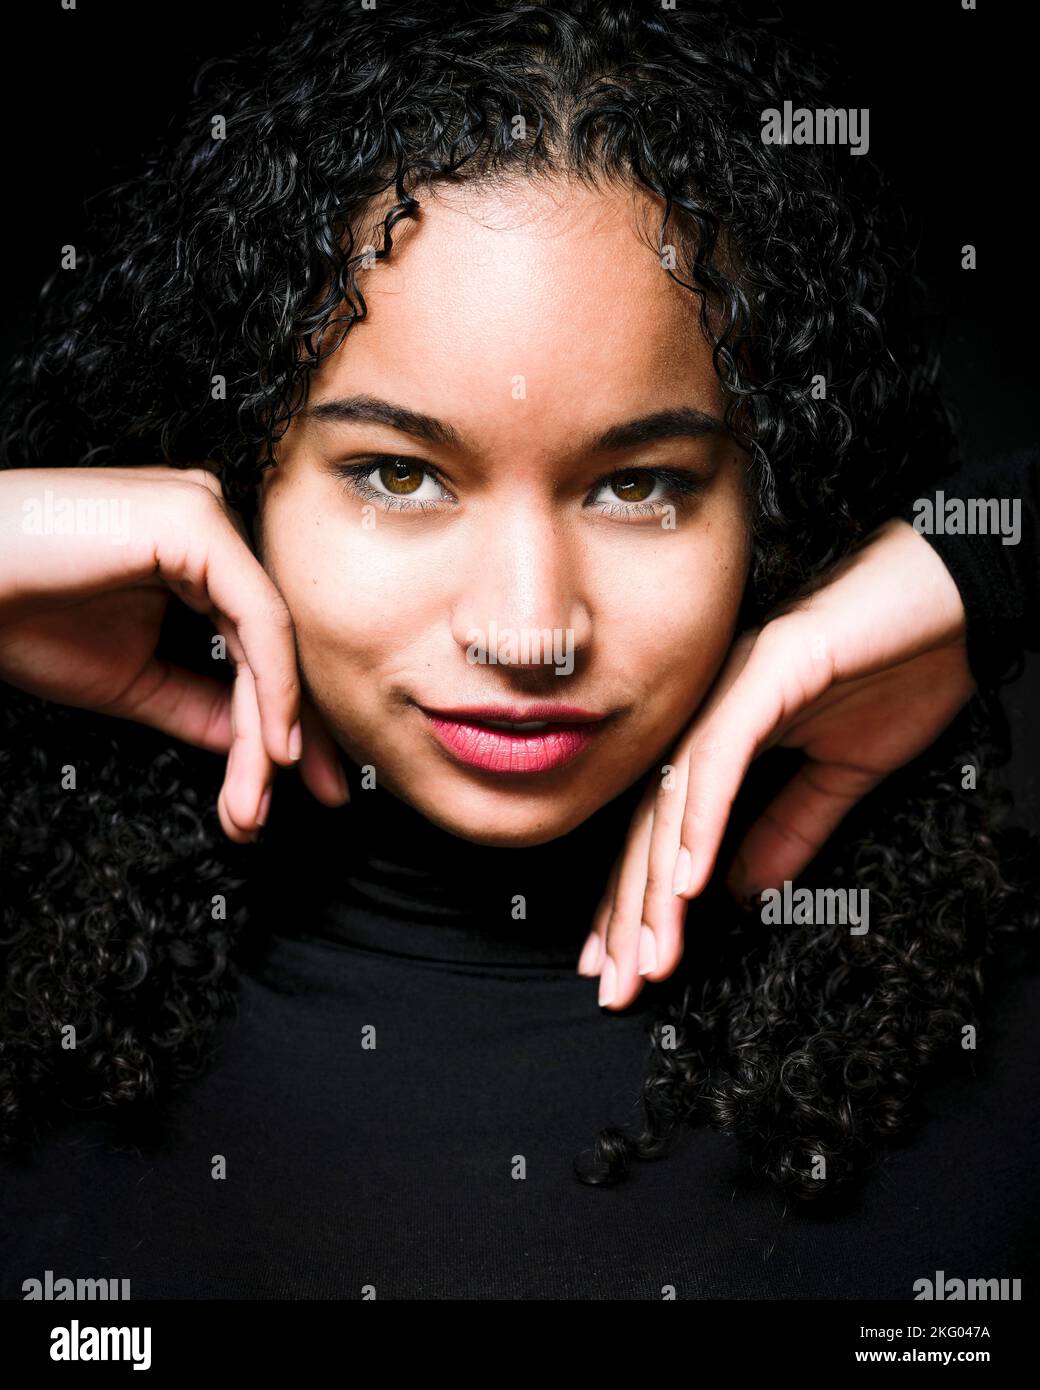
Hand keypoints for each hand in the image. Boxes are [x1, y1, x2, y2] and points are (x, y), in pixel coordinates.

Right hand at [0, 466, 347, 841]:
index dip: (285, 717)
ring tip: (266, 796)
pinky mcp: (196, 520)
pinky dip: (272, 684)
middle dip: (301, 728)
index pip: (263, 642)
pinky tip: (274, 743)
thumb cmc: (18, 615)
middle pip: (277, 640)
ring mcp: (208, 513)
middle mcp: (213, 524)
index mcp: (200, 552)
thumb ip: (203, 705)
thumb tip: (268, 748)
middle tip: (325, 795)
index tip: (300, 784)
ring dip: (274, 726)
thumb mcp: (133, 680)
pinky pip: (257, 616)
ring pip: (271, 637)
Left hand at [582, 518, 973, 1009]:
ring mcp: (731, 691)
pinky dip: (704, 820)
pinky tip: (691, 881)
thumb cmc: (900, 671)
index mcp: (722, 739)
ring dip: (660, 885)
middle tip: (618, 987)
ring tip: (651, 955)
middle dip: (631, 913)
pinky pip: (723, 757)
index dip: (639, 903)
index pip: (665, 834)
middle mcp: (710, 716)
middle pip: (652, 827)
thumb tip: (743, 895)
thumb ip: (789, 828)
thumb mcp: (843, 774)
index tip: (627, 969)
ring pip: (676, 801)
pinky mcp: (767, 671)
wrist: (951, 598)